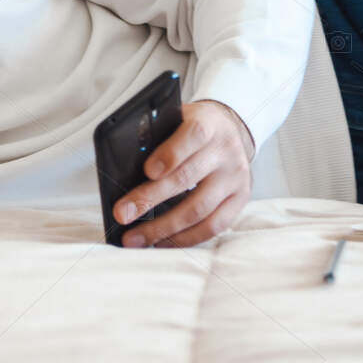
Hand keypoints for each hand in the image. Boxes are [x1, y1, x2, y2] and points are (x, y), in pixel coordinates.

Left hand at [112, 99, 254, 248]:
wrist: (229, 131)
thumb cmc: (191, 129)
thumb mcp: (177, 120)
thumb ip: (158, 138)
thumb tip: (124, 171)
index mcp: (208, 124)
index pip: (193, 136)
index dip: (170, 154)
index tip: (147, 172)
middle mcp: (226, 151)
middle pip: (187, 178)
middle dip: (149, 198)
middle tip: (122, 214)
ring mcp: (235, 178)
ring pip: (198, 209)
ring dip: (163, 228)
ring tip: (135, 238)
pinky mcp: (239, 199)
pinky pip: (213, 226)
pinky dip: (185, 238)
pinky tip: (162, 242)